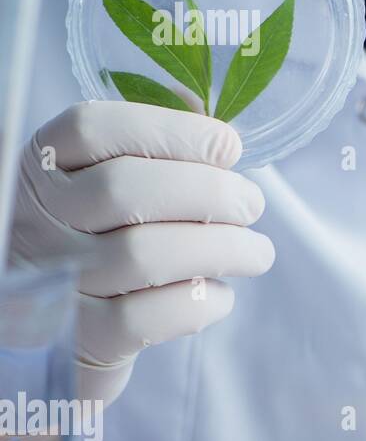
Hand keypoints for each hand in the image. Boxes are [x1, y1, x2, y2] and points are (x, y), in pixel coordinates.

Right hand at [9, 102, 274, 404]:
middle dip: (211, 193)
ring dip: (223, 248)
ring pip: (144, 255)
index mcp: (43, 168)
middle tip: (251, 204)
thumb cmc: (104, 237)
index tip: (228, 146)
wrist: (63, 330)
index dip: (174, 131)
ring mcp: (52, 284)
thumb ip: (152, 137)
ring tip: (256, 251)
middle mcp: (34, 221)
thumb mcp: (108, 177)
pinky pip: (146, 318)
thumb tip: (198, 98)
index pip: (93, 129)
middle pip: (125, 190)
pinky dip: (199, 302)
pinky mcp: (78, 342)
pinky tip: (216, 293)